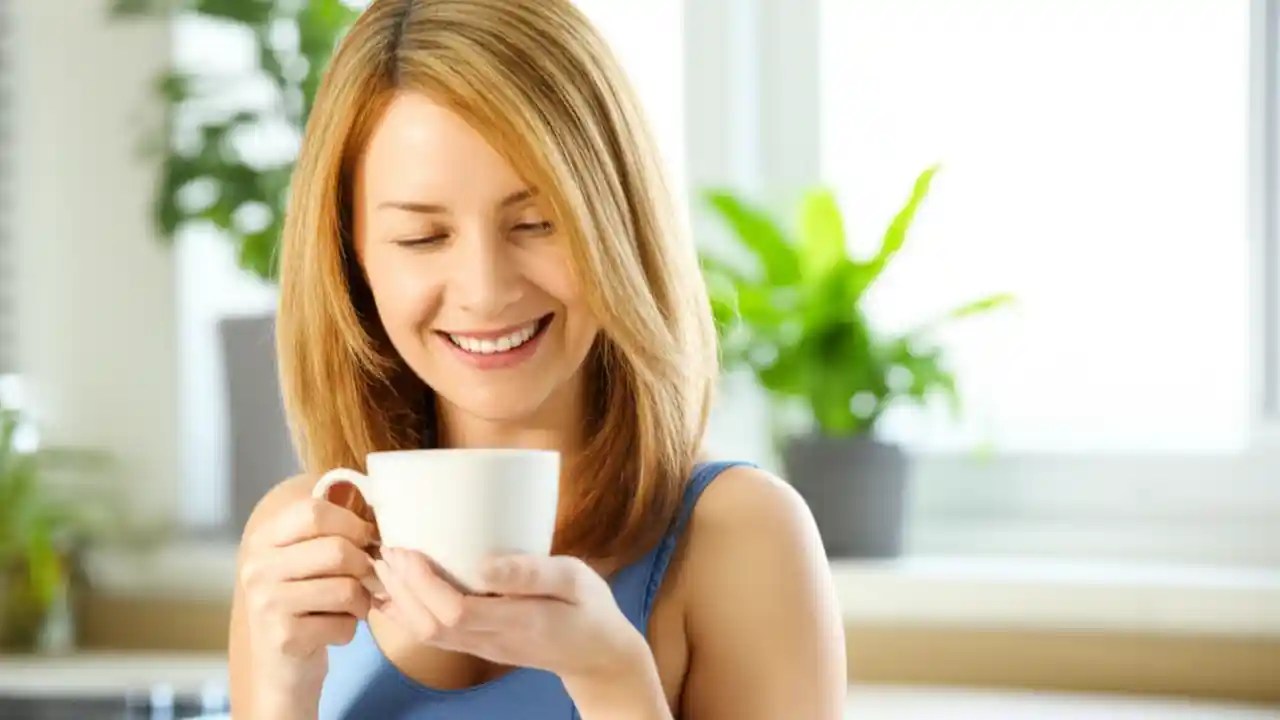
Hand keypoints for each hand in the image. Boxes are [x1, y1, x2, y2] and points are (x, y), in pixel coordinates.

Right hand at [238, 496, 379, 703]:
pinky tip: (333, 630)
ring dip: (361, 602)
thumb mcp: (309, 559)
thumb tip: (378, 503)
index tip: (366, 538)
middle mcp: (257, 567)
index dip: (352, 523)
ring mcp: (266, 603)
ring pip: (346, 589)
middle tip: (366, 578)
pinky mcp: (283, 636)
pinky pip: (343, 623)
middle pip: (337, 550)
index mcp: (264, 539)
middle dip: (365, 566)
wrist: (280, 667)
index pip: (314, 511)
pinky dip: (350, 629)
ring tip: (351, 607)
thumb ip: (332, 530)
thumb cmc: (306, 603)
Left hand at [374, 549, 652, 686]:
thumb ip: (532, 571)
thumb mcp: (575, 579)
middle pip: (430, 625)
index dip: (422, 583)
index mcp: (519, 622)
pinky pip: (435, 637)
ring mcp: (484, 648)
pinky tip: (396, 593)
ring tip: (386, 565)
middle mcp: (494, 640)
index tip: (406, 550)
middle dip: (401, 588)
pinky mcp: (480, 646)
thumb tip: (483, 562)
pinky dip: (408, 614)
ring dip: (400, 600)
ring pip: (427, 635)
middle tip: (386, 549)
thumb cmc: (590, 609)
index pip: (456, 611)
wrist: (599, 655)